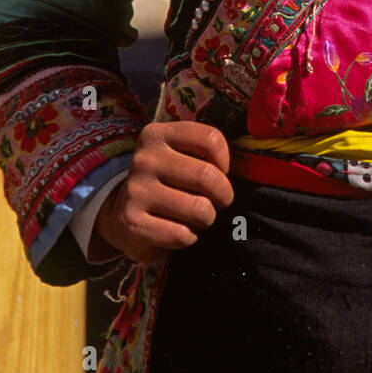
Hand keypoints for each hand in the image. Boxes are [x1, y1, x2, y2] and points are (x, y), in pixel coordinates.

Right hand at [91, 121, 233, 266]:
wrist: (122, 215)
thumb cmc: (166, 183)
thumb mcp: (180, 156)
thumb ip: (206, 153)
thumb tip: (249, 166)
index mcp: (157, 135)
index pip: (211, 139)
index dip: (225, 162)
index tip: (220, 173)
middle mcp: (144, 159)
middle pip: (208, 176)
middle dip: (223, 196)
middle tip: (217, 202)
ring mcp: (135, 191)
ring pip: (200, 209)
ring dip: (206, 219)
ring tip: (195, 217)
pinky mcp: (132, 223)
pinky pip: (182, 234)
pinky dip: (189, 238)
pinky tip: (177, 231)